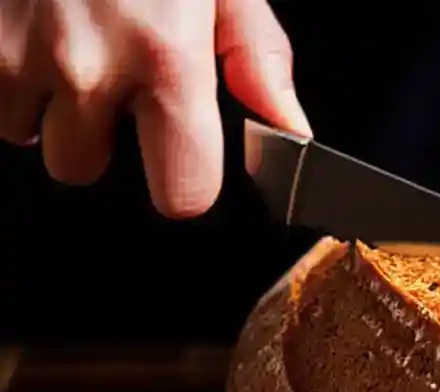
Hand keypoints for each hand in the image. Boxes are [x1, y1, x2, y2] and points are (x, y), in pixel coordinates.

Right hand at [0, 0, 311, 217]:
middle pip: (84, 169)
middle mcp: (87, 68)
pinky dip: (5, 71)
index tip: (180, 155)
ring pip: (24, 135)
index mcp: (167, 61)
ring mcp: (14, 53)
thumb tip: (289, 130)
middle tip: (110, 72)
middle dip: (97, 135)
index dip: (182, 181)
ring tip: (67, 39)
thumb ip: (256, 60)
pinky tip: (31, 26)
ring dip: (43, 102)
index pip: (183, 194)